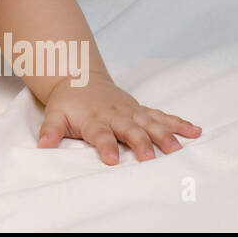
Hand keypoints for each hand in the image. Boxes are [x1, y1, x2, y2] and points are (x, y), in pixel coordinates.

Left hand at [37, 78, 200, 165]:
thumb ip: (50, 131)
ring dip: (165, 136)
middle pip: (131, 130)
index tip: (112, 159)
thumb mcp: (54, 115)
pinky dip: (179, 123)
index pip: (101, 135)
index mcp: (95, 120)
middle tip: (150, 158)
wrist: (80, 77)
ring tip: (177, 149)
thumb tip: (42, 146)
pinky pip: (163, 116)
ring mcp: (132, 112)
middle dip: (141, 144)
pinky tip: (195, 131)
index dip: (106, 146)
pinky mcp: (142, 111)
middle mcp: (116, 116)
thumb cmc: (68, 102)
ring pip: (151, 124)